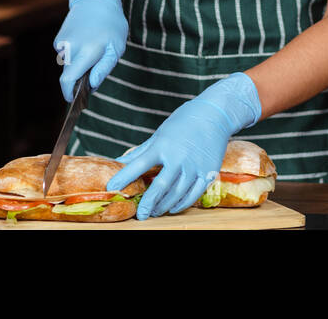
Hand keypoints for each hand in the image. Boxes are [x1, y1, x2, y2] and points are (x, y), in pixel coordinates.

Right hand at [53, 0, 127, 101]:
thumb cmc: (111, 24)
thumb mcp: (116, 47)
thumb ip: (104, 68)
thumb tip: (91, 85)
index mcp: (87, 51)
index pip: (68, 80)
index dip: (68, 94)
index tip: (72, 100)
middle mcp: (71, 48)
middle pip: (69, 75)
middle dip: (78, 79)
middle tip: (93, 71)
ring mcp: (62, 43)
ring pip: (69, 65)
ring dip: (78, 63)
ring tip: (93, 47)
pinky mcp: (58, 39)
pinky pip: (65, 55)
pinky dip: (74, 54)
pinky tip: (84, 40)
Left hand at [105, 72, 261, 218]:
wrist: (216, 113)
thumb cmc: (184, 120)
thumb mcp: (160, 132)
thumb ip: (141, 151)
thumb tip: (119, 162)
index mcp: (163, 145)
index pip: (139, 164)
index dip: (124, 177)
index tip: (111, 187)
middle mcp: (179, 157)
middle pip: (160, 186)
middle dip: (148, 203)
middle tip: (141, 215)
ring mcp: (195, 165)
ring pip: (177, 193)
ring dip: (165, 205)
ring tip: (156, 211)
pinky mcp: (209, 171)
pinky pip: (195, 193)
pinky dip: (183, 203)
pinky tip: (174, 208)